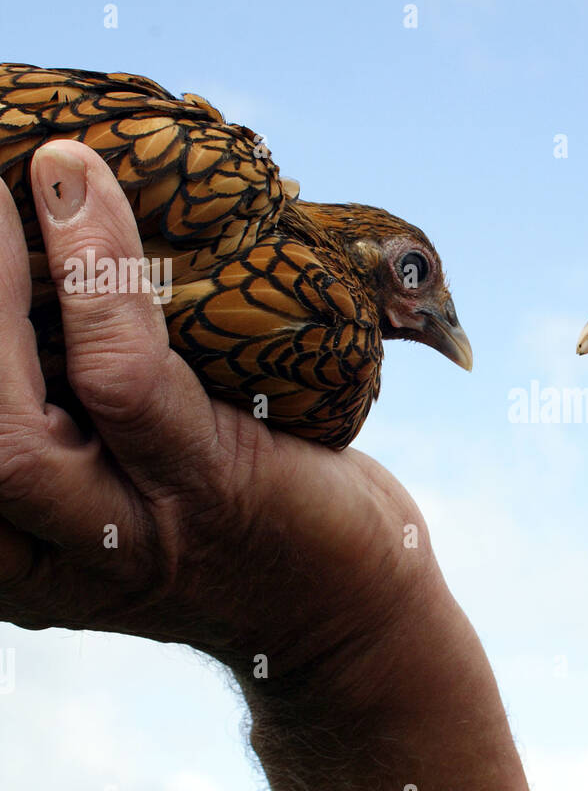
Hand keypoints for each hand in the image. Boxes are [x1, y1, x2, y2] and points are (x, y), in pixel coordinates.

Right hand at [0, 141, 432, 690]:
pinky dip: (94, 277)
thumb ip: (66, 416)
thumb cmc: (232, 516)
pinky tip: (79, 188)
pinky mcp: (209, 489)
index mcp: (9, 552)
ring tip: (7, 180)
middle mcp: (46, 558)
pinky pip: (124, 379)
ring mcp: (126, 531)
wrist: (350, 610)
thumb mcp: (125, 479)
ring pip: (5, 435)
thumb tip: (39, 258)